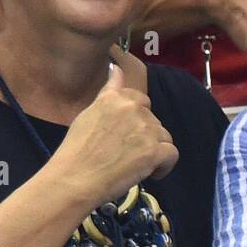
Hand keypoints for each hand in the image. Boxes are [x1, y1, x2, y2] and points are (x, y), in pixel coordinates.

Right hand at [52, 64, 177, 206]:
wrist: (75, 178)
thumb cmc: (75, 151)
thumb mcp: (88, 113)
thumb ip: (108, 93)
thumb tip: (116, 68)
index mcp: (115, 98)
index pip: (140, 99)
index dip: (136, 119)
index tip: (126, 134)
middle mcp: (133, 108)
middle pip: (153, 120)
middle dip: (145, 135)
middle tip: (126, 152)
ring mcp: (145, 130)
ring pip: (164, 136)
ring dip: (154, 149)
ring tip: (136, 164)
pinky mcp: (154, 151)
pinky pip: (172, 153)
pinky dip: (164, 165)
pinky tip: (151, 173)